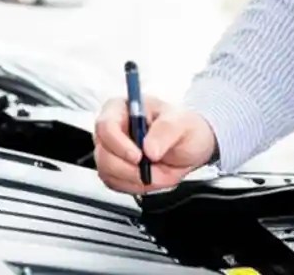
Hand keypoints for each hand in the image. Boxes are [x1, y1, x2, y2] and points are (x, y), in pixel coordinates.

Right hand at [93, 95, 217, 194]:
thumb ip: (165, 130)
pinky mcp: (114, 170)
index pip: (106, 126)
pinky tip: (151, 177)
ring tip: (159, 172)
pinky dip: (136, 185)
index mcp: (121, 108)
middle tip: (153, 170)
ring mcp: (111, 151)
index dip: (119, 144)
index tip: (138, 156)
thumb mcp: (181, 122)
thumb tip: (149, 149)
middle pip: (103, 154)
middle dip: (130, 169)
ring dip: (136, 179)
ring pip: (108, 172)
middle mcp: (112, 129)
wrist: (190, 146)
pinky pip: (116, 184)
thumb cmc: (182, 126)